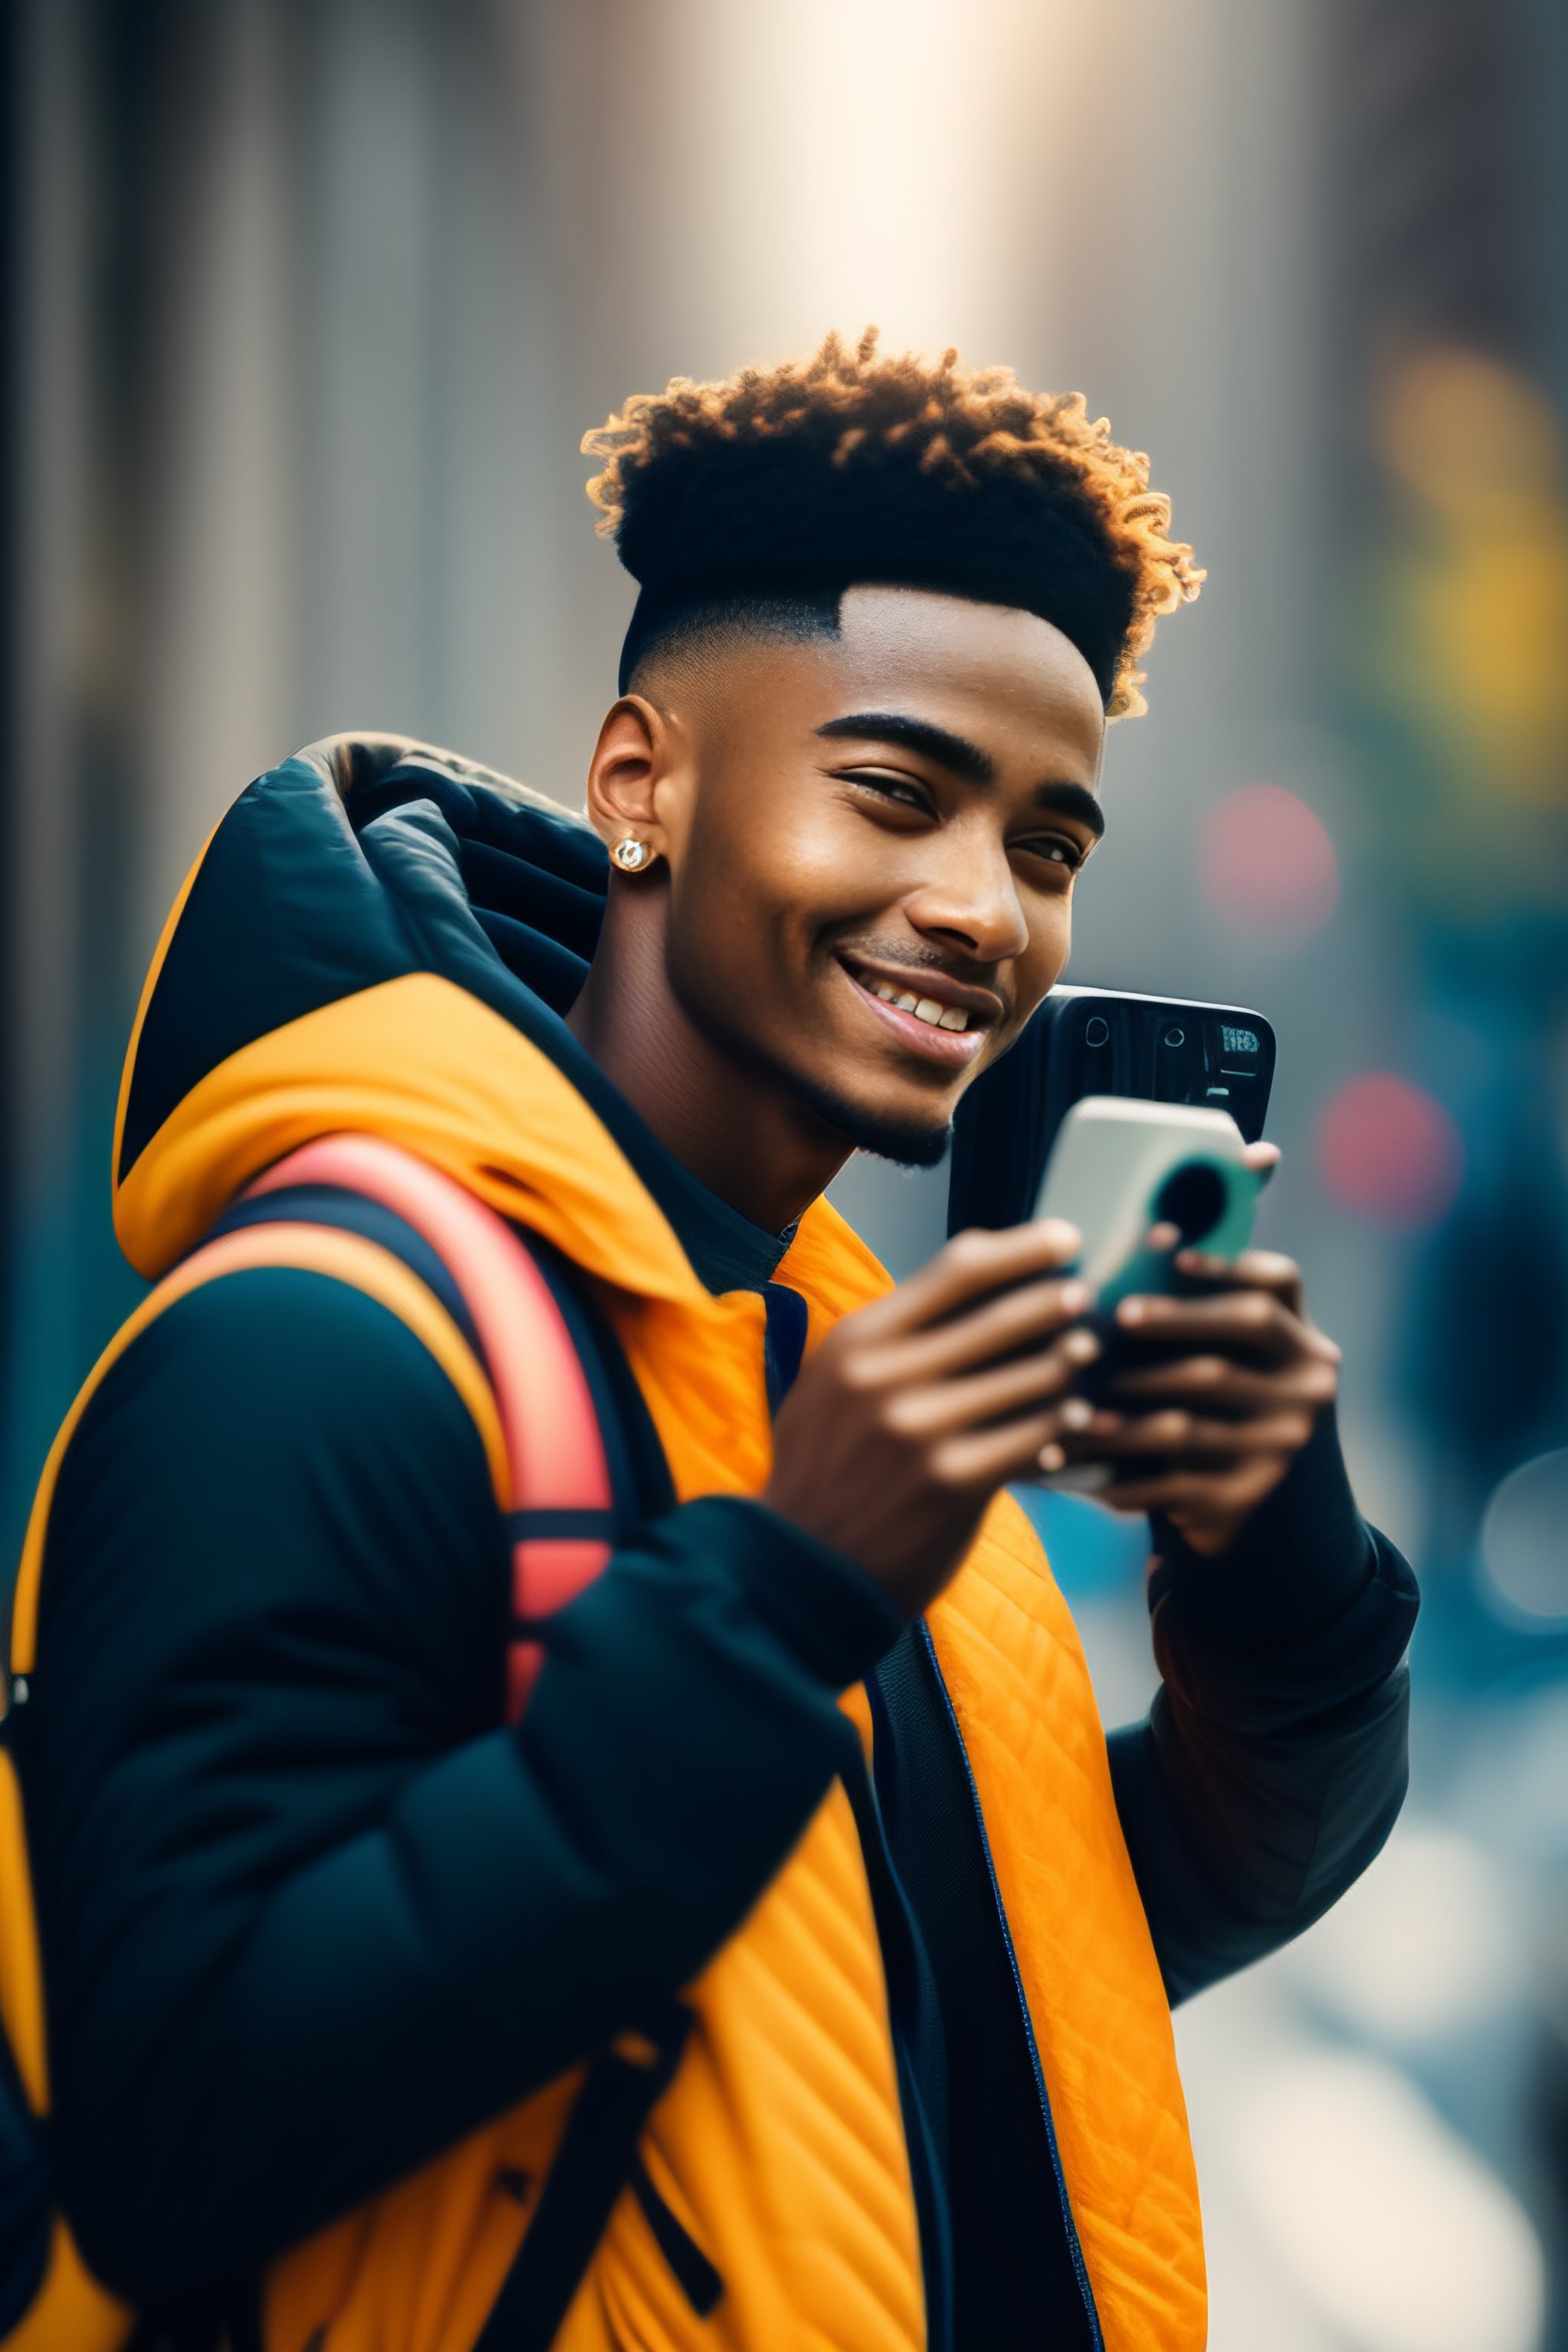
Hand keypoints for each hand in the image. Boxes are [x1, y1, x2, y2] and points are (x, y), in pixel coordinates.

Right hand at [764, 1222, 1101, 1615]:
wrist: (799, 1570)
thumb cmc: (825, 1467)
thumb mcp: (834, 1383)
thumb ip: (895, 1334)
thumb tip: (979, 1268)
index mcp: (858, 1340)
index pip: (959, 1268)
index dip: (1024, 1247)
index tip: (1064, 1240)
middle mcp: (886, 1377)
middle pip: (1003, 1316)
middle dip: (1058, 1302)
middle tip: (1086, 1297)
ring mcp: (921, 1431)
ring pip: (1029, 1378)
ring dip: (1068, 1364)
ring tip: (1084, 1357)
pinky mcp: (954, 1484)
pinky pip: (1033, 1439)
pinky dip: (1062, 1428)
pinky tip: (1077, 1423)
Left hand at [1055, 1148, 1340, 1556]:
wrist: (1274, 1523)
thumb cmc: (1228, 1417)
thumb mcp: (1240, 1365)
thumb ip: (1206, 1305)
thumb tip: (1156, 1217)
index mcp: (1302, 1343)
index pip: (1278, 1284)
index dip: (1226, 1261)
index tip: (1173, 1251)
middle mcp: (1305, 1387)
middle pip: (1236, 1338)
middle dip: (1169, 1321)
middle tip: (1109, 1320)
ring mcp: (1281, 1447)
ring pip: (1189, 1417)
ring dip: (1121, 1408)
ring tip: (1069, 1403)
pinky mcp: (1245, 1500)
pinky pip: (1167, 1479)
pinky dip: (1112, 1469)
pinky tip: (1071, 1459)